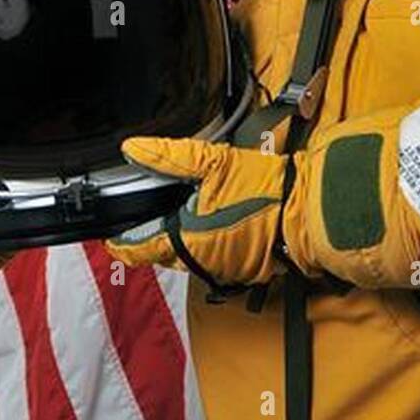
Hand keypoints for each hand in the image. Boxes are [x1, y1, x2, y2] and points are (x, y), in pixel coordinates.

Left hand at [108, 136, 319, 290]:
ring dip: (186, 238)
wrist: (307, 211)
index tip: (112, 239)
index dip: (122, 244)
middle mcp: (199, 261)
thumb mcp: (213, 162)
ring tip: (196, 210)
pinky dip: (210, 243)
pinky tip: (220, 220)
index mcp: (185, 237)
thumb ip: (169, 156)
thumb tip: (134, 149)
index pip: (140, 249)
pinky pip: (214, 259)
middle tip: (160, 209)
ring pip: (190, 256)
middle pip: (165, 251)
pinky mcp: (241, 271)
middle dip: (159, 233)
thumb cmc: (264, 189)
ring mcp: (221, 269)